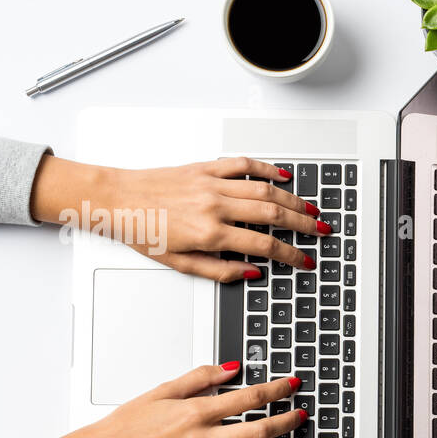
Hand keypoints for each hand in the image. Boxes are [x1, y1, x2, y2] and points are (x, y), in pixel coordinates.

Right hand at [13, 363, 306, 437]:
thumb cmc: (128, 425)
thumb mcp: (163, 391)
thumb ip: (200, 378)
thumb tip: (231, 367)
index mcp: (196, 414)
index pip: (248, 400)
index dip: (276, 390)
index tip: (291, 384)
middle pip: (258, 431)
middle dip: (286, 421)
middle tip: (301, 413)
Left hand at [31, 155, 332, 281]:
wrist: (114, 200)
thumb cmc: (141, 231)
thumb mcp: (179, 264)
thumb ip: (220, 271)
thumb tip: (252, 272)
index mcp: (210, 234)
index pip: (264, 246)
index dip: (291, 255)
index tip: (304, 261)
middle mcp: (214, 206)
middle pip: (274, 214)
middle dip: (304, 224)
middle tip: (322, 231)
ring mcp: (211, 184)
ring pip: (265, 189)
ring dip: (293, 199)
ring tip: (311, 208)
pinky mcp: (204, 168)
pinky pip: (243, 165)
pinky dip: (267, 169)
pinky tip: (283, 176)